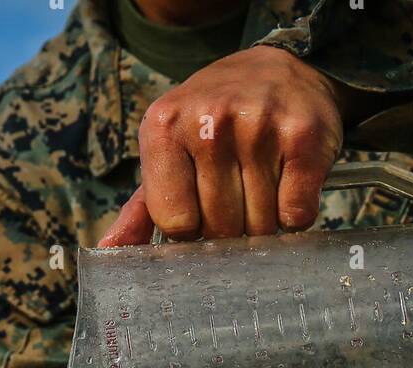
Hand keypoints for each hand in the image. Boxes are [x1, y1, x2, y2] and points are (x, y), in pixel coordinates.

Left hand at [98, 46, 346, 246]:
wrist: (281, 72)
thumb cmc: (215, 125)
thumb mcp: (170, 153)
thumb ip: (141, 208)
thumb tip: (109, 250)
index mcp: (164, 125)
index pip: (175, 223)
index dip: (192, 230)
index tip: (200, 209)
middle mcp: (209, 121)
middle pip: (218, 228)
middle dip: (230, 230)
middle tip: (237, 196)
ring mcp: (258, 125)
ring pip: (259, 227)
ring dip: (263, 224)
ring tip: (263, 187)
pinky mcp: (303, 136)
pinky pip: (295, 216)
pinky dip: (294, 215)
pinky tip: (288, 185)